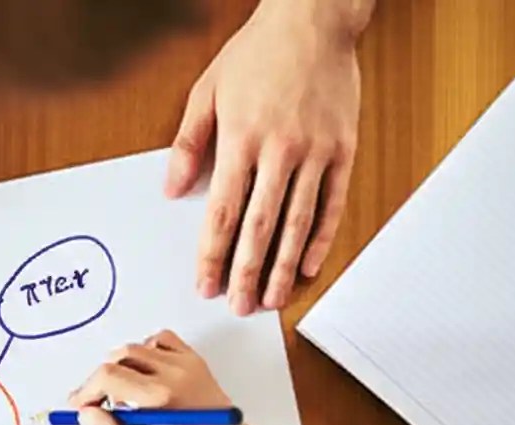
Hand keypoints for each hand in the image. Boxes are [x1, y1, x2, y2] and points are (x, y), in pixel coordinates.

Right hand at [68, 330, 243, 424]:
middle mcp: (173, 373)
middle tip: (99, 405)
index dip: (87, 391)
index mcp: (161, 397)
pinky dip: (144, 352)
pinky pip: (158, 340)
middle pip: (117, 360)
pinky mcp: (193, 358)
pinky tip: (145, 376)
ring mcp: (185, 362)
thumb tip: (85, 414)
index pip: (108, 377)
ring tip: (125, 396)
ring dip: (120, 367)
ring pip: (134, 349)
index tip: (80, 406)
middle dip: (100, 381)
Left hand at [166, 0, 369, 313]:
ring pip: (297, 223)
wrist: (313, 20)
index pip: (221, 212)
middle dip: (245, 273)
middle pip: (259, 227)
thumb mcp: (206, 91)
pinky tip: (309, 266)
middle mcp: (280, 151)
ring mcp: (316, 152)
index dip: (212, 254)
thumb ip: (188, 144)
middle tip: (237, 306)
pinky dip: (322, 239)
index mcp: (241, 139)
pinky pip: (333, 204)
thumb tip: (171, 190)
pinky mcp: (343, 150)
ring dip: (282, 267)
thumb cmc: (257, 53)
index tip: (204, 283)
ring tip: (270, 299)